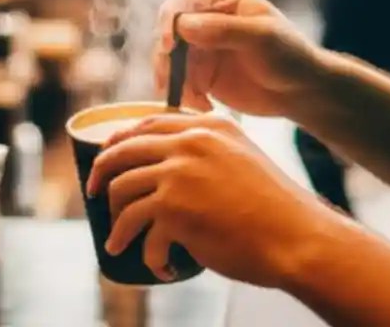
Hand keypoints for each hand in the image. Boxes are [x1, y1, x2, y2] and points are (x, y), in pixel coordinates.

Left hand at [86, 113, 330, 287]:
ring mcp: (178, 173)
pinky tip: (156, 266)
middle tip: (93, 195)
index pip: (148, 123)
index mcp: (208, 126)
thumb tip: (172, 170)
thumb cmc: (275, 209)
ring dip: (116, 223)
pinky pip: (140, 231)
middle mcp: (189, 143)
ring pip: (121, 192)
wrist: (297, 238)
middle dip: (100, 175)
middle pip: (122, 152)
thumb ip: (210, 154)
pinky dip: (145, 255)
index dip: (120, 141)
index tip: (107, 157)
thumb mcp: (243, 160)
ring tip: (119, 242)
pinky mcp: (172, 208)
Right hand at [155, 0, 329, 118]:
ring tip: (194, 101)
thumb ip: (224, 29)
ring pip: (169, 59)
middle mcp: (207, 17)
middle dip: (166, 57)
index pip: (182, 0)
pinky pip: (179, 81)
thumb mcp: (262, 38)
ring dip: (174, 80)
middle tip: (170, 83)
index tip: (167, 45)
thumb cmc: (290, 56)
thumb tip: (183, 24)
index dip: (169, 21)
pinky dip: (184, 95)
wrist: (303, 91)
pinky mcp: (201, 72)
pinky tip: (204, 106)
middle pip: (168, 31)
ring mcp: (202, 45)